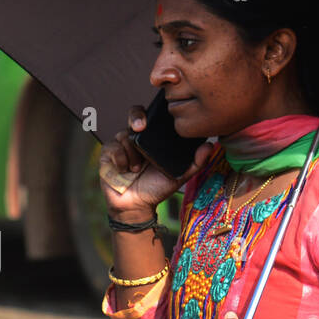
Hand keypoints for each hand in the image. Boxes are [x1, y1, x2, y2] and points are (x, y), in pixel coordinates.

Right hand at [99, 105, 214, 215]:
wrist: (136, 206)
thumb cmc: (157, 189)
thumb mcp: (179, 176)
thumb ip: (195, 162)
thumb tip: (210, 145)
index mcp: (153, 139)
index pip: (152, 116)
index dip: (151, 113)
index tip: (153, 119)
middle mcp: (137, 138)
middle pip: (134, 114)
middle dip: (136, 117)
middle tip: (139, 127)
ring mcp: (121, 144)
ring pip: (124, 135)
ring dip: (132, 153)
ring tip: (137, 170)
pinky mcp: (108, 153)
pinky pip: (113, 148)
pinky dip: (121, 159)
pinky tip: (125, 171)